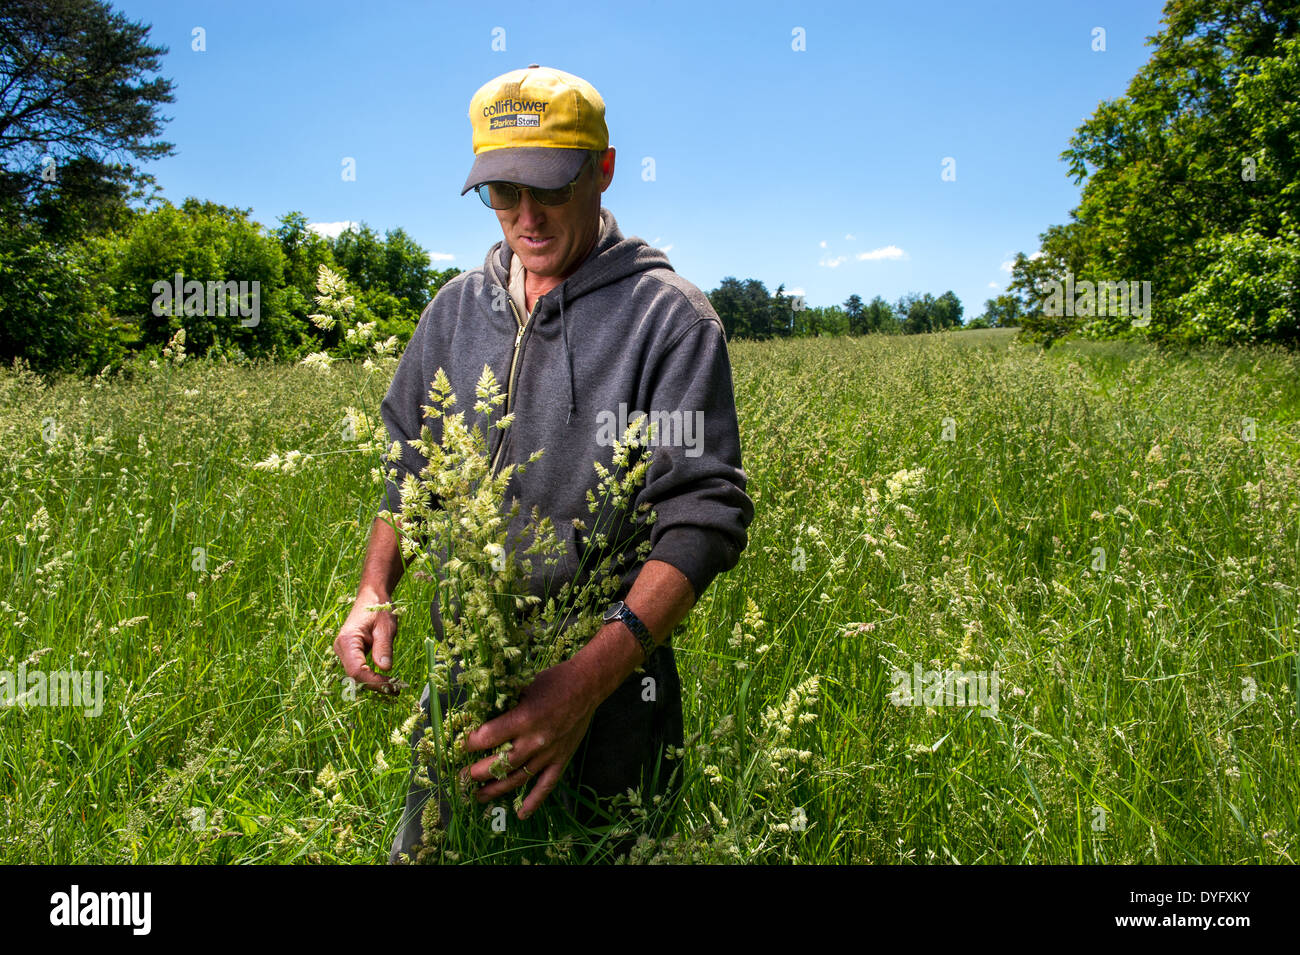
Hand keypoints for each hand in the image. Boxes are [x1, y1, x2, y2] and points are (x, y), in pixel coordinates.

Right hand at [333, 593, 398, 692]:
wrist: (372, 597)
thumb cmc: (379, 609)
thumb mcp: (386, 627)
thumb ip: (384, 647)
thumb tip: (385, 668)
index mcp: (347, 641)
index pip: (356, 670)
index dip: (373, 681)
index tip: (392, 685)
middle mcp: (341, 649)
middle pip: (355, 676)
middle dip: (375, 685)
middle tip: (397, 689)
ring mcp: (344, 652)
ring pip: (357, 676)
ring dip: (375, 683)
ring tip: (395, 687)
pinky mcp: (350, 654)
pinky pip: (359, 670)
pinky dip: (372, 677)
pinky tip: (387, 681)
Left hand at [462, 659, 599, 818]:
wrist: (586, 686)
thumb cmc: (552, 681)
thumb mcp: (522, 686)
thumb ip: (503, 706)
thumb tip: (479, 720)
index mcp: (523, 719)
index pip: (487, 738)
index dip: (470, 743)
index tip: (461, 745)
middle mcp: (535, 740)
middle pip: (499, 764)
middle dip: (477, 772)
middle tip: (462, 776)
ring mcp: (549, 754)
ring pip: (518, 779)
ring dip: (496, 789)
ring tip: (478, 796)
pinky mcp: (561, 760)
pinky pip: (546, 786)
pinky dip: (534, 802)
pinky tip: (521, 815)